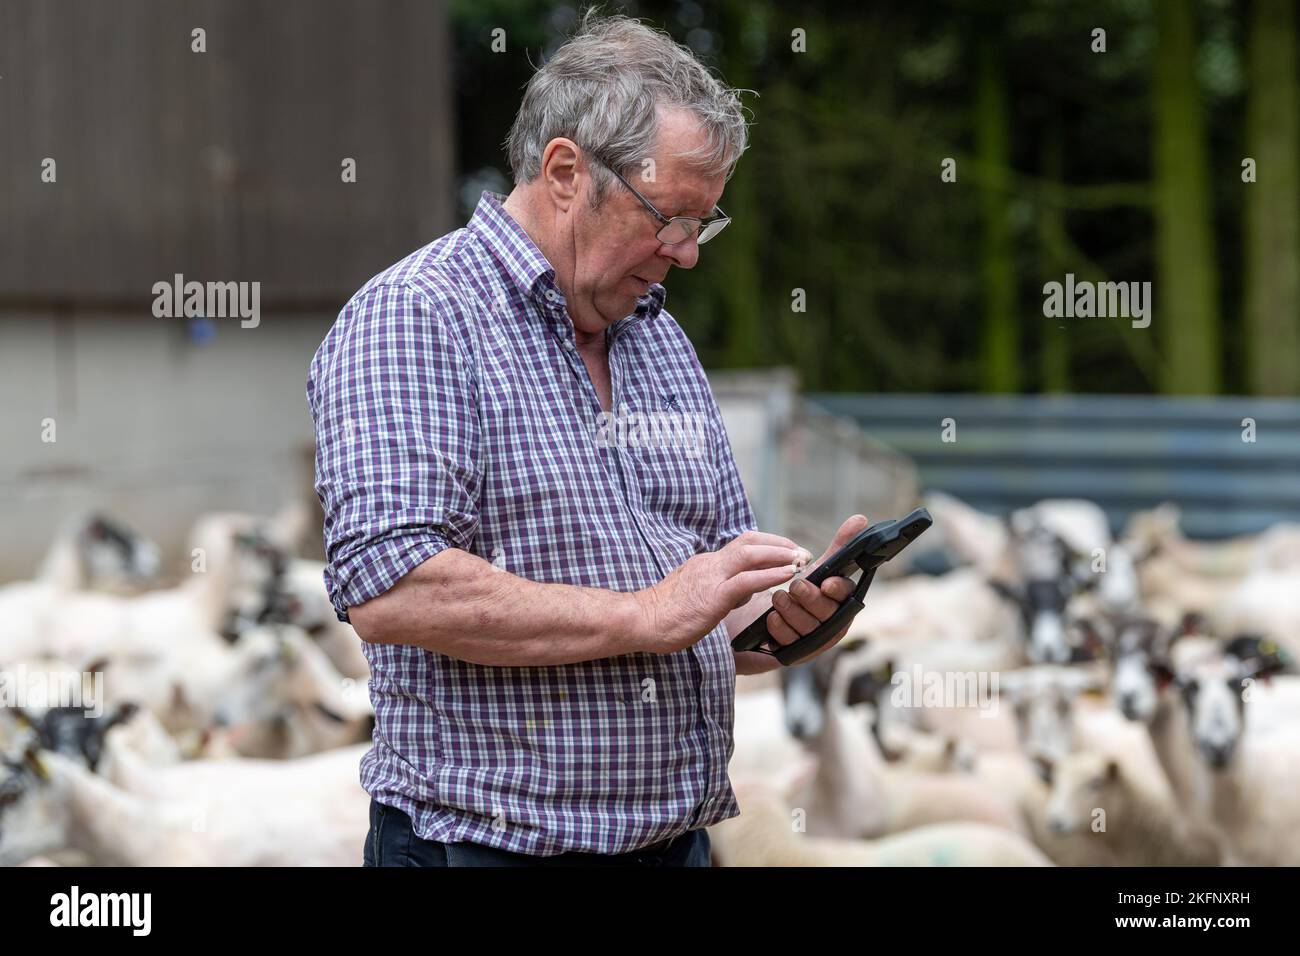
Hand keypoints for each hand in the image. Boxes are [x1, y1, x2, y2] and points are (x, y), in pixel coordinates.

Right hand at [635, 531, 809, 654]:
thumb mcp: (695, 595)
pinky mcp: (713, 596)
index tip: (786, 551)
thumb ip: (718, 589)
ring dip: (780, 554)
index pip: (741, 545)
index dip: (767, 545)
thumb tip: (741, 592)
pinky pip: (747, 580)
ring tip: (801, 558)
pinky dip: (770, 574)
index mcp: (705, 564)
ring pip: (750, 554)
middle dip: (779, 544)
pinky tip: (788, 575)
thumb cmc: (664, 614)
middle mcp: (710, 564)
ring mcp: (711, 577)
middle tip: (802, 551)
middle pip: (749, 541)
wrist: (639, 620)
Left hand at [760, 514, 868, 661]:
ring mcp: (813, 640)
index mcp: (840, 601)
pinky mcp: (794, 654)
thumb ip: (838, 547)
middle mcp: (830, 622)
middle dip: (811, 599)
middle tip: (795, 585)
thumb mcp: (814, 567)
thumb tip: (860, 518)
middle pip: (827, 613)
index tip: (826, 582)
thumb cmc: (797, 591)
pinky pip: (790, 644)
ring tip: (777, 598)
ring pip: (808, 628)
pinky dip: (780, 629)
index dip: (838, 589)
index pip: (847, 595)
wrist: (759, 617)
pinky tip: (771, 618)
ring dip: (793, 612)